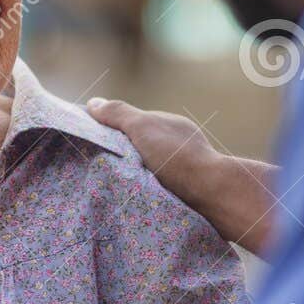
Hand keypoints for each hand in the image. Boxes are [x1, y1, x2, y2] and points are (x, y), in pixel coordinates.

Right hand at [87, 97, 278, 252]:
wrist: (211, 195)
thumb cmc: (176, 157)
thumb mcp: (142, 127)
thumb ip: (118, 114)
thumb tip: (93, 103)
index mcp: (169, 125)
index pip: (133, 124)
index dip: (112, 131)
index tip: (91, 143)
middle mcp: (178, 145)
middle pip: (140, 148)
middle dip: (121, 156)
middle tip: (97, 168)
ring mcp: (183, 170)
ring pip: (148, 171)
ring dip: (132, 178)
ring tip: (111, 188)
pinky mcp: (185, 193)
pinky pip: (157, 190)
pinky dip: (144, 193)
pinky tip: (132, 201)